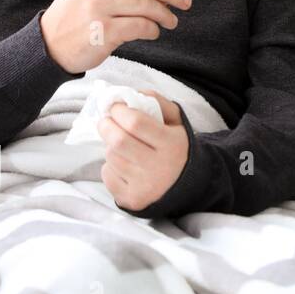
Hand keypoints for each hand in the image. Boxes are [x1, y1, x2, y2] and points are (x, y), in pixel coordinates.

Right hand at [41, 0, 194, 73]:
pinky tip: (152, 32)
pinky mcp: (102, 31)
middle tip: (186, 1)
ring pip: (147, 5)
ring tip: (170, 21)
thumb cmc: (77, 16)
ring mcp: (97, 7)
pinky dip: (153, 30)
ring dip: (166, 14)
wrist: (48, 45)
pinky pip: (141, 27)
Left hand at [97, 90, 189, 211]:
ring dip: (110, 147)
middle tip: (107, 121)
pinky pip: (108, 176)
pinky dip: (110, 167)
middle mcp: (158, 167)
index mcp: (172, 144)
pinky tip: (124, 165)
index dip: (120, 110)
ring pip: (111, 158)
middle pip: (118, 141)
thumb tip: (126, 94)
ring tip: (122, 145)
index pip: (136, 122)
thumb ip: (155, 101)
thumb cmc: (178, 147)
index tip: (116, 105)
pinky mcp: (131, 199)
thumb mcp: (176, 121)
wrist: (187, 185)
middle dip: (106, 126)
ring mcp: (143, 185)